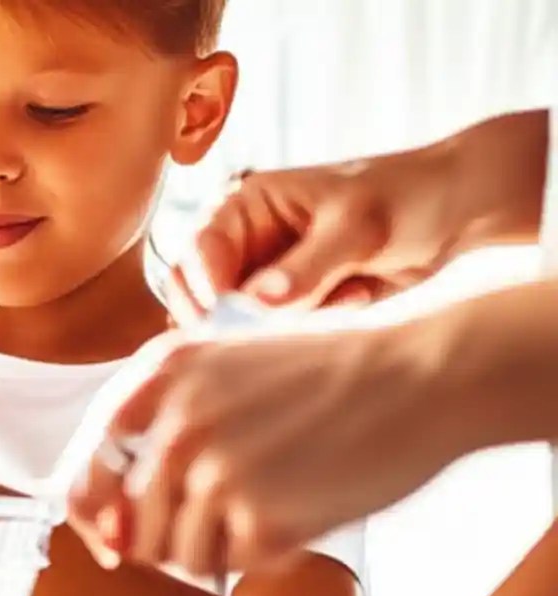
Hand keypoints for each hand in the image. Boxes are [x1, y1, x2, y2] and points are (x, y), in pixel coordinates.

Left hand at [67, 319, 465, 574]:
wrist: (420, 374)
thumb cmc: (328, 371)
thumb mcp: (227, 366)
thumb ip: (161, 425)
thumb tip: (108, 531)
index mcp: (161, 374)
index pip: (89, 463)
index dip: (92, 510)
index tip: (109, 537)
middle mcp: (175, 422)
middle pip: (131, 522)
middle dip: (167, 535)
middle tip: (226, 517)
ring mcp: (216, 470)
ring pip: (175, 552)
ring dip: (214, 546)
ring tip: (268, 505)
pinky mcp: (261, 515)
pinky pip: (229, 564)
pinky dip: (259, 552)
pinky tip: (297, 510)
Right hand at [167, 110, 546, 322]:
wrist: (456, 216)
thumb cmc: (406, 199)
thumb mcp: (358, 226)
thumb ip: (307, 266)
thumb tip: (257, 303)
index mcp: (246, 206)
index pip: (199, 251)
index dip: (206, 287)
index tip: (232, 316)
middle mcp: (245, 244)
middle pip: (199, 294)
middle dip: (236, 316)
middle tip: (287, 317)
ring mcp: (265, 281)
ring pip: (236, 324)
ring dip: (282, 324)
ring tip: (341, 295)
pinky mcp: (291, 310)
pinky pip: (276, 338)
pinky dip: (309, 331)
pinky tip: (354, 297)